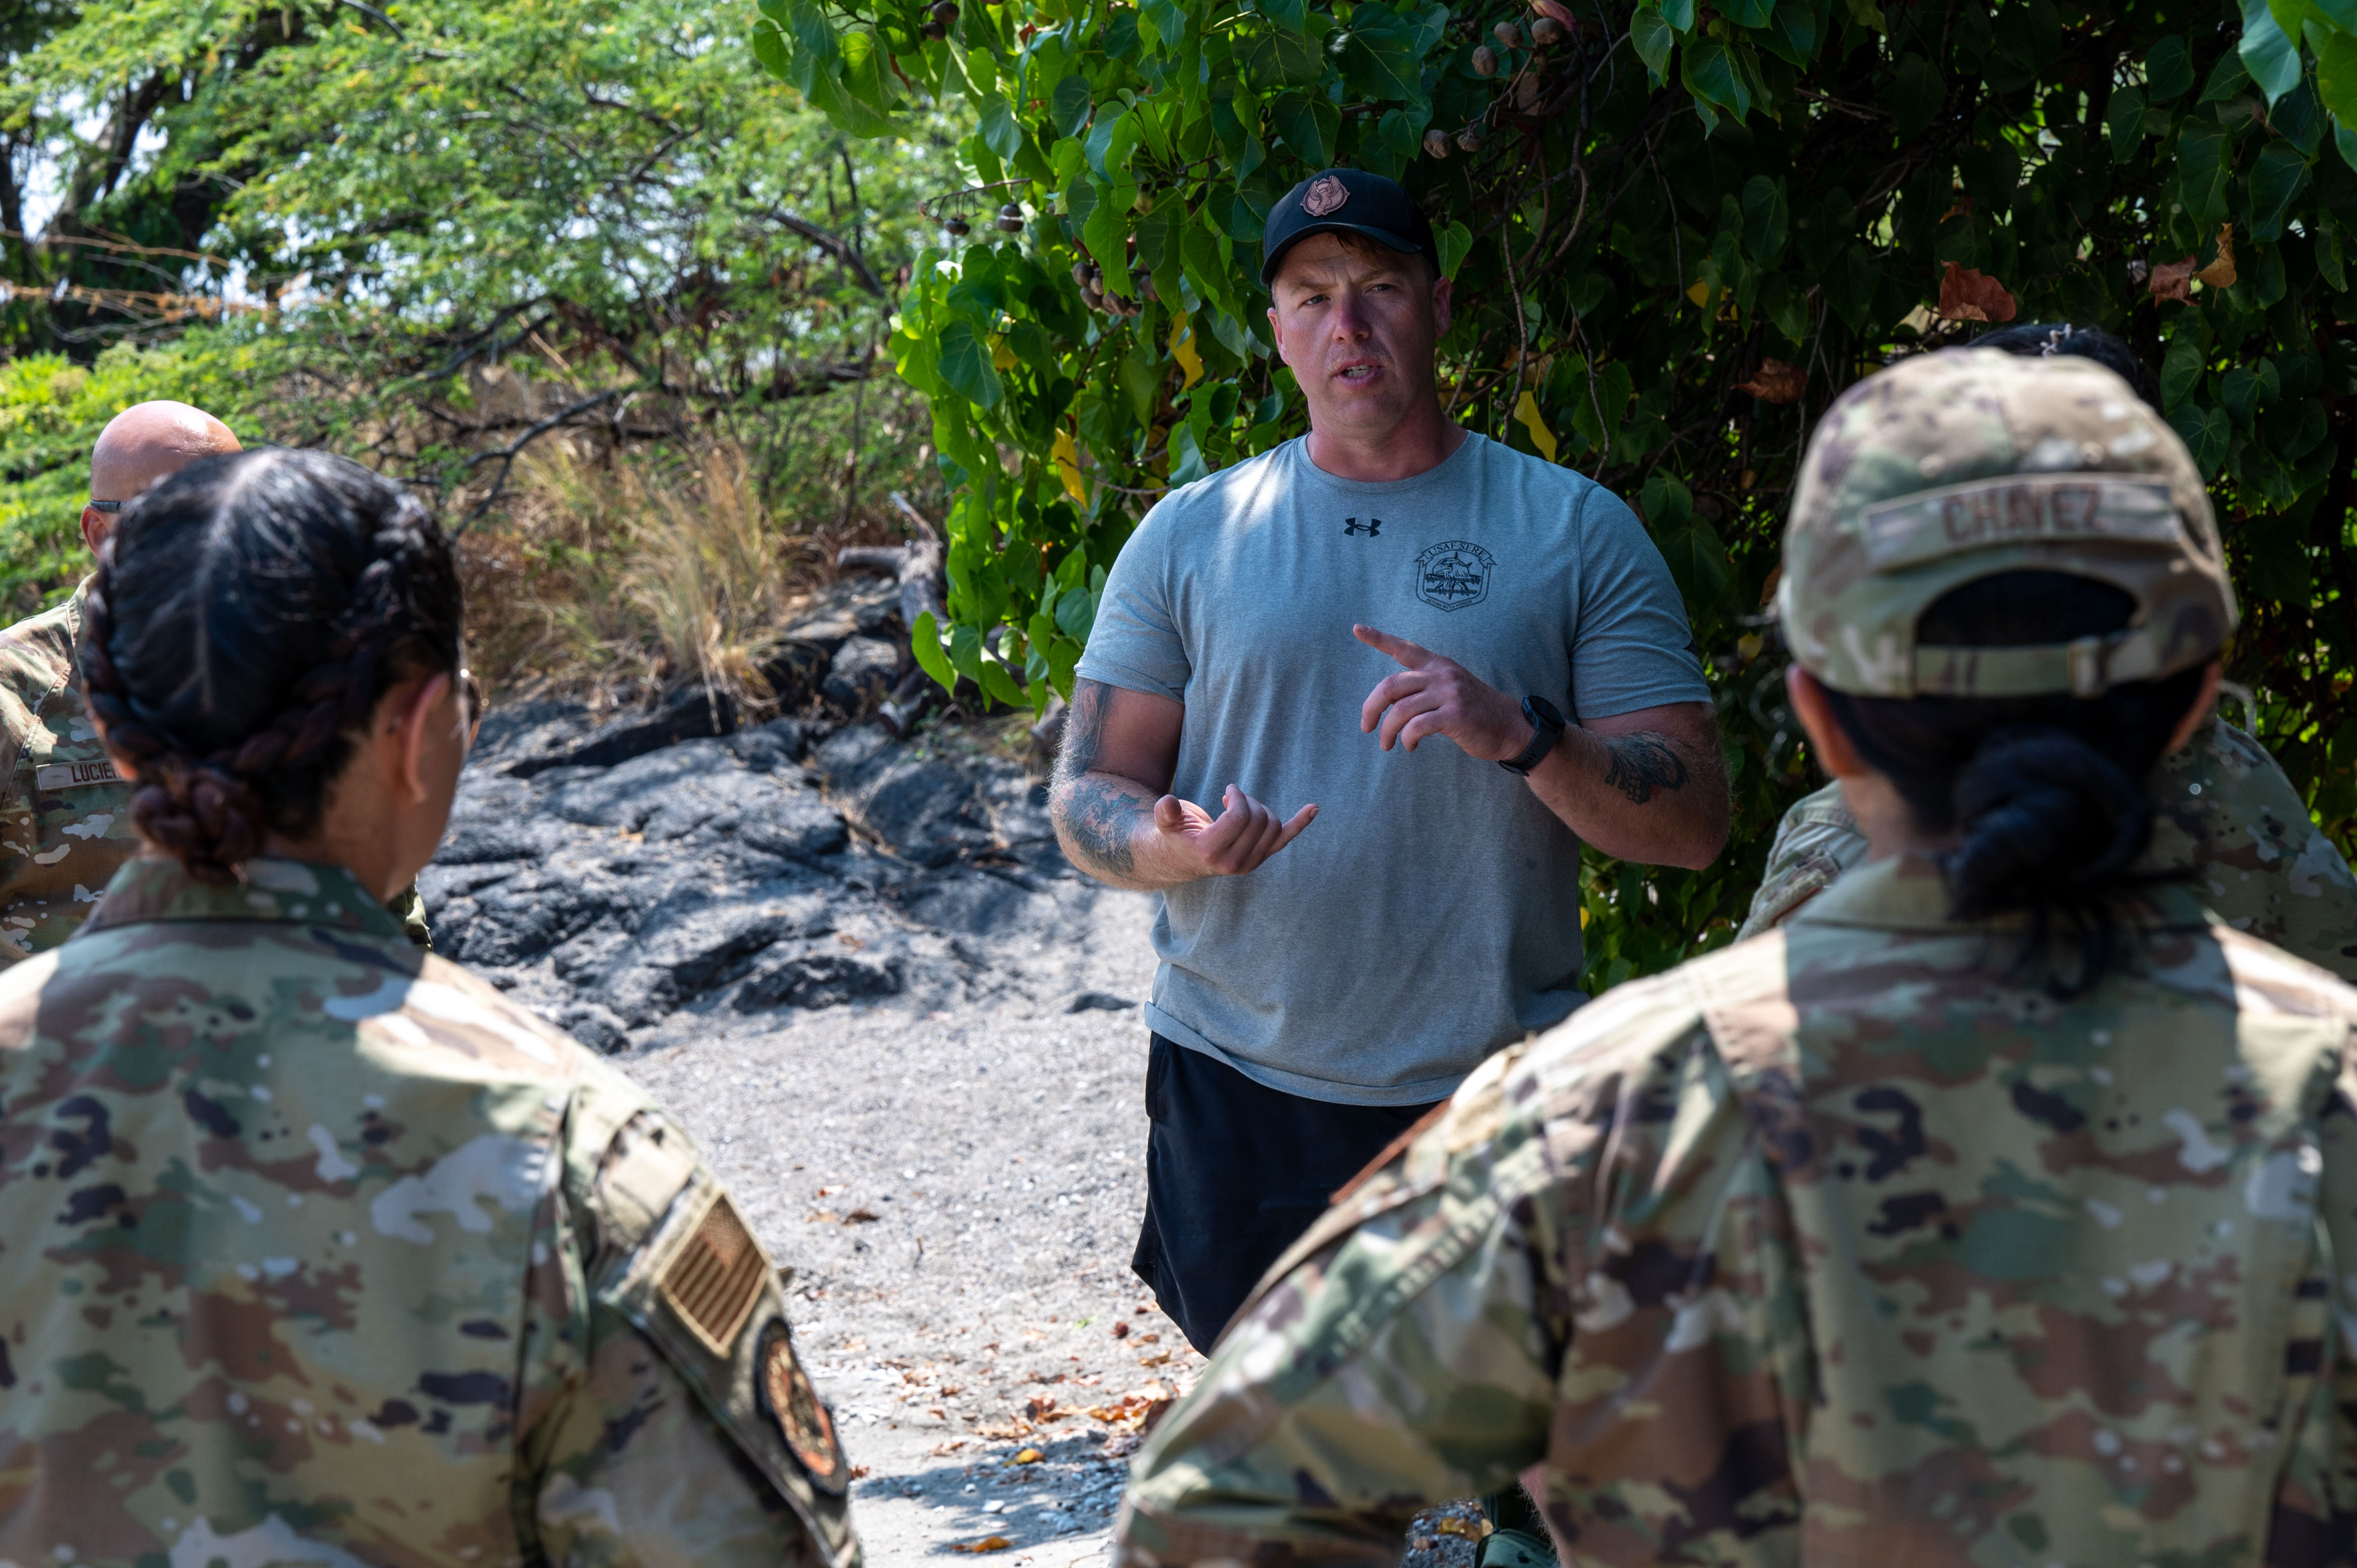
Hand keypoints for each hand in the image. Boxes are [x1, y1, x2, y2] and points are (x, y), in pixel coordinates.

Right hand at [1152, 785, 1316, 875]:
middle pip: (1259, 819)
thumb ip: (1166, 813)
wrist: (1182, 859)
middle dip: (1248, 801)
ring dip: (1261, 808)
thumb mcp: (1165, 823)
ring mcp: (1249, 863)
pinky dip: (1300, 822)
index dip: (1237, 798)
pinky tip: (1314, 808)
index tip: (1228, 791)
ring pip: (1273, 825)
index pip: (1240, 818)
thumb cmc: (1175, 834)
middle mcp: (1234, 863)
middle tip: (1233, 798)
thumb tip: (1169, 803)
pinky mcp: (1259, 858)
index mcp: (1211, 852)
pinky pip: (1284, 839)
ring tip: (1242, 808)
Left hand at [1355, 625, 1533, 760]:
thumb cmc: (1476, 712)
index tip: (1356, 629)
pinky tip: (1409, 747)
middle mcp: (1442, 674)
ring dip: (1387, 731)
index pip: (1403, 647)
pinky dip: (1406, 739)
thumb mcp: (1451, 688)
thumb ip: (1424, 687)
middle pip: (1390, 686)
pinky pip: (1416, 727)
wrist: (1512, 727)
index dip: (1378, 638)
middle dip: (1370, 708)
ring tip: (1387, 744)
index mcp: (1438, 665)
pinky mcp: (1455, 715)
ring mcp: (1449, 694)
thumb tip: (1391, 701)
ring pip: (1400, 710)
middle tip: (1365, 727)